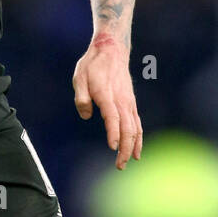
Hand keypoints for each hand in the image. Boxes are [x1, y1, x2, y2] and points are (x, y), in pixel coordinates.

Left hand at [72, 38, 141, 169]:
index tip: (113, 147)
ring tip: (126, 163)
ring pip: (135, 128)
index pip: (112, 116)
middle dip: (125, 148)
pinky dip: (138, 138)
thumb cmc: (92, 65)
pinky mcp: (131, 104)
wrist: (112, 50)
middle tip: (119, 165)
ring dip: (132, 146)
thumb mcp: (79, 78)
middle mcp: (121, 100)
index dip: (113, 132)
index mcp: (107, 94)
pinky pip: (137, 124)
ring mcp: (129, 102)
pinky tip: (137, 151)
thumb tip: (86, 115)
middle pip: (128, 127)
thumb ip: (81, 97)